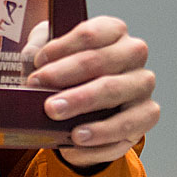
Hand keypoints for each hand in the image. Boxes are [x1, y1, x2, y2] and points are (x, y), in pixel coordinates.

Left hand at [25, 16, 158, 168]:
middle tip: (44, 97)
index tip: (37, 62)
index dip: (62, 47)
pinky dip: (97, 142)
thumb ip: (39, 49)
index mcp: (113, 31)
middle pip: (102, 62)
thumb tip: (29, 58)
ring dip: (85, 107)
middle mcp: (133, 54)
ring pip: (116, 93)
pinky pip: (125, 132)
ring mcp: (142, 86)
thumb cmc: (70, 71)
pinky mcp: (147, 116)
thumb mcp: (53, 52)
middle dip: (69, 78)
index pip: (90, 33)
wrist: (88, 105)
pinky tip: (74, 145)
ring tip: (60, 120)